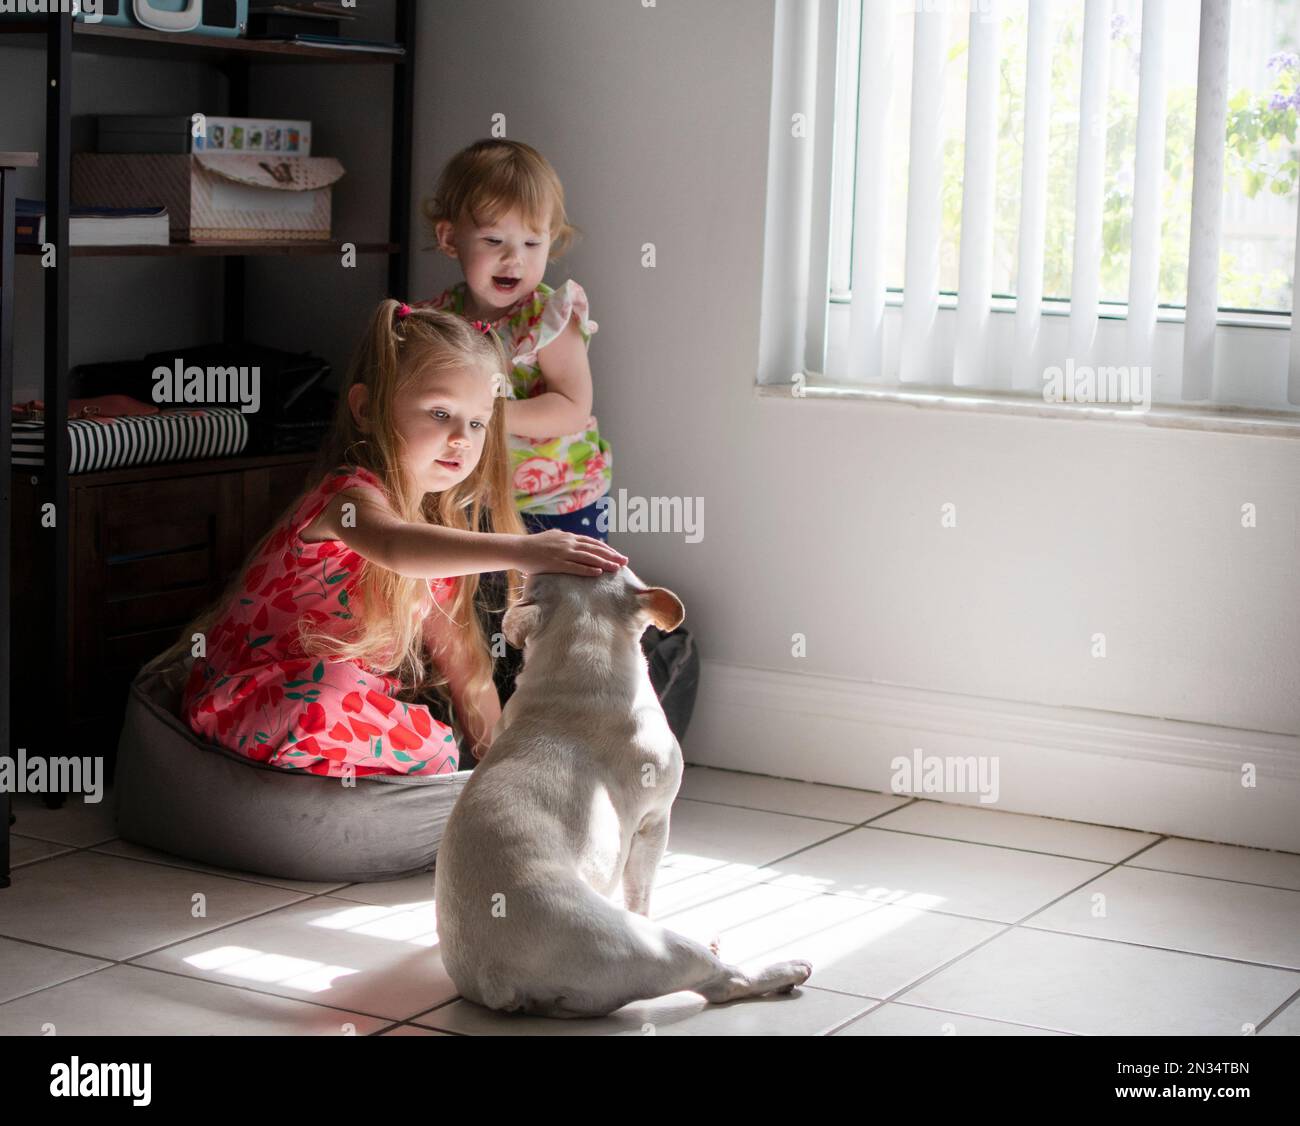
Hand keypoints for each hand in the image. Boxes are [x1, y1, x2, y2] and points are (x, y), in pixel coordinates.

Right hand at [512, 530, 627, 576]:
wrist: (518, 549)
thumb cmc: (533, 546)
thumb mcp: (552, 538)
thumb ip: (565, 540)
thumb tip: (575, 543)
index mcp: (568, 537)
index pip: (592, 542)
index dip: (606, 549)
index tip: (618, 554)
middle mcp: (568, 543)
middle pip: (594, 549)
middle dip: (611, 555)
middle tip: (624, 561)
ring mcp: (562, 553)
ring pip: (588, 557)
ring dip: (604, 562)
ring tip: (616, 568)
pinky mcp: (556, 563)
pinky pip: (575, 567)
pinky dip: (587, 569)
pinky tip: (598, 573)